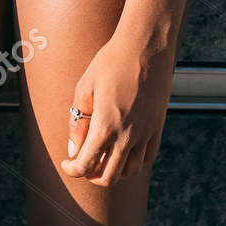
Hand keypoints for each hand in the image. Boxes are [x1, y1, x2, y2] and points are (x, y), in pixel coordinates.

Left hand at [61, 32, 174, 185]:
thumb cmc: (111, 62)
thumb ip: (77, 122)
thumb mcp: (84, 87)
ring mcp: (145, 133)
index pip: (86, 164)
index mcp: (105, 126)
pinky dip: (134, 162)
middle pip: (109, 177)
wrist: (146, 48)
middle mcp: (127, 136)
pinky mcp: (158, 127)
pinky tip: (124, 150)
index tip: (67, 164)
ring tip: (103, 158)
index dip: (72, 169)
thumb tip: (74, 149)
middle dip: (92, 175)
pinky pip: (147, 158)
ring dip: (114, 171)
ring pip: (130, 171)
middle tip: (84, 163)